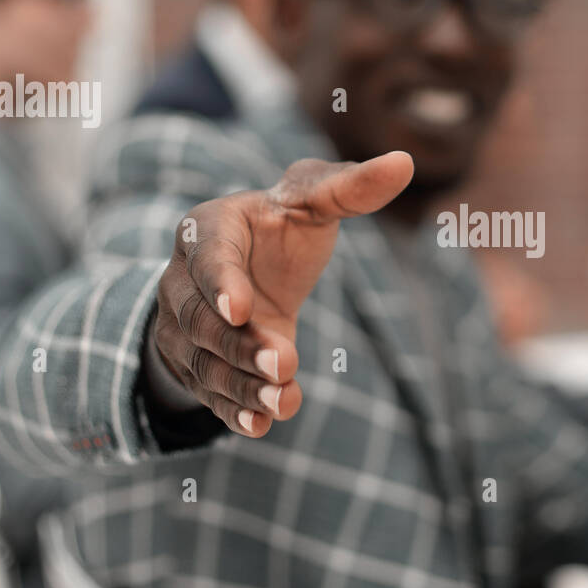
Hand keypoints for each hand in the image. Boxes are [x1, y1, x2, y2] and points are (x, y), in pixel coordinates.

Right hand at [152, 151, 413, 436]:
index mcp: (208, 229)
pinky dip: (234, 411)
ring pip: (205, 362)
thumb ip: (350, 188)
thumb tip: (404, 163)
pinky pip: (208, 392)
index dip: (222, 284)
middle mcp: (184, 279)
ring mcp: (183, 327)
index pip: (208, 256)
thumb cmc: (282, 227)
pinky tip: (261, 425)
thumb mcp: (312, 201)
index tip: (243, 309)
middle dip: (240, 345)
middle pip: (202, 319)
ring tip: (283, 401)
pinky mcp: (197, 366)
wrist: (248, 270)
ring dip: (242, 385)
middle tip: (283, 363)